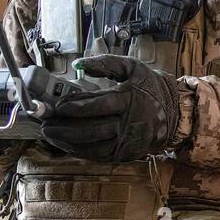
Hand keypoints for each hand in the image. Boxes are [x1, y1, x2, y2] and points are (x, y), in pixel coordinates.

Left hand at [41, 54, 180, 162]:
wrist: (173, 112)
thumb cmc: (149, 87)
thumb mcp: (131, 67)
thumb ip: (105, 63)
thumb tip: (78, 64)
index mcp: (129, 99)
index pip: (97, 105)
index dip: (74, 107)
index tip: (56, 106)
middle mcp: (129, 124)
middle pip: (91, 129)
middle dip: (64, 127)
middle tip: (46, 123)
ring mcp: (127, 142)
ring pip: (93, 146)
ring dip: (68, 142)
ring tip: (50, 134)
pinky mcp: (125, 154)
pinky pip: (99, 155)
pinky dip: (79, 151)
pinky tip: (66, 144)